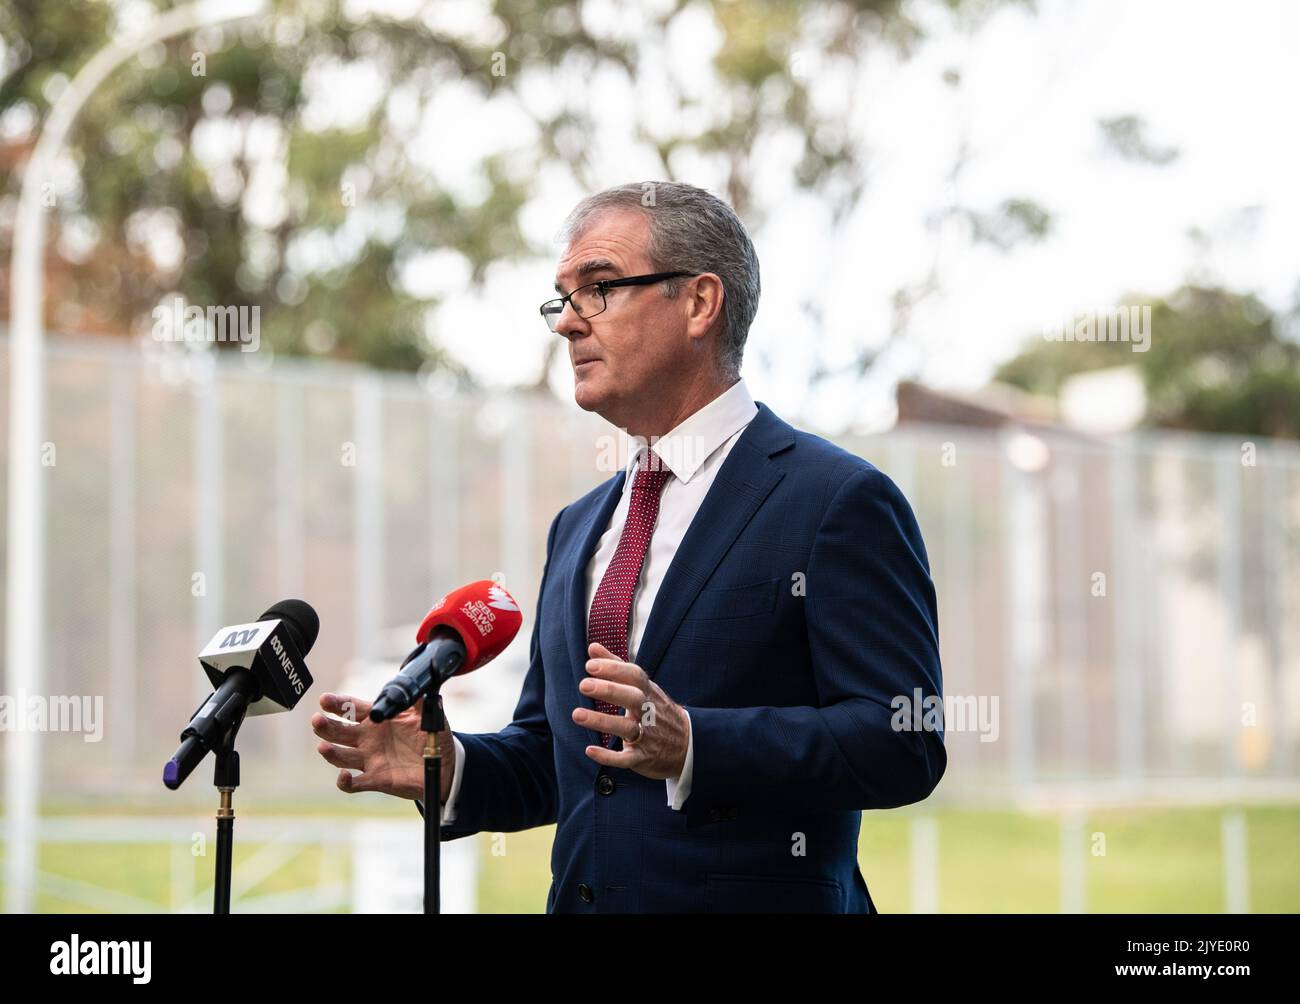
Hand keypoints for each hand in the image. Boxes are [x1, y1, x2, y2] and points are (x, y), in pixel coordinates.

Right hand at [311, 692, 452, 801]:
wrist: (443, 765)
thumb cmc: (429, 736)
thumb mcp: (425, 714)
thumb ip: (417, 699)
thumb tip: (414, 684)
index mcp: (376, 719)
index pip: (352, 708)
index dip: (337, 704)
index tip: (325, 700)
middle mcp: (368, 738)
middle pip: (340, 731)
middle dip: (326, 726)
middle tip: (317, 720)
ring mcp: (369, 759)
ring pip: (342, 756)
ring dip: (331, 752)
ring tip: (323, 747)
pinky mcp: (376, 779)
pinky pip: (355, 784)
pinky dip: (345, 782)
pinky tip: (344, 776)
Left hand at [573, 642, 688, 779]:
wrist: (688, 744)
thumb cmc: (656, 709)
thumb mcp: (642, 686)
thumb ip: (615, 666)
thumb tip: (592, 646)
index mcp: (647, 692)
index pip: (634, 675)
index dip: (613, 669)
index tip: (590, 665)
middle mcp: (648, 711)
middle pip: (632, 698)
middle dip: (609, 691)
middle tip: (583, 685)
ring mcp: (647, 735)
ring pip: (626, 728)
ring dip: (602, 721)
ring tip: (576, 714)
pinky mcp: (643, 757)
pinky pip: (626, 759)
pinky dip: (609, 756)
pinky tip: (590, 750)